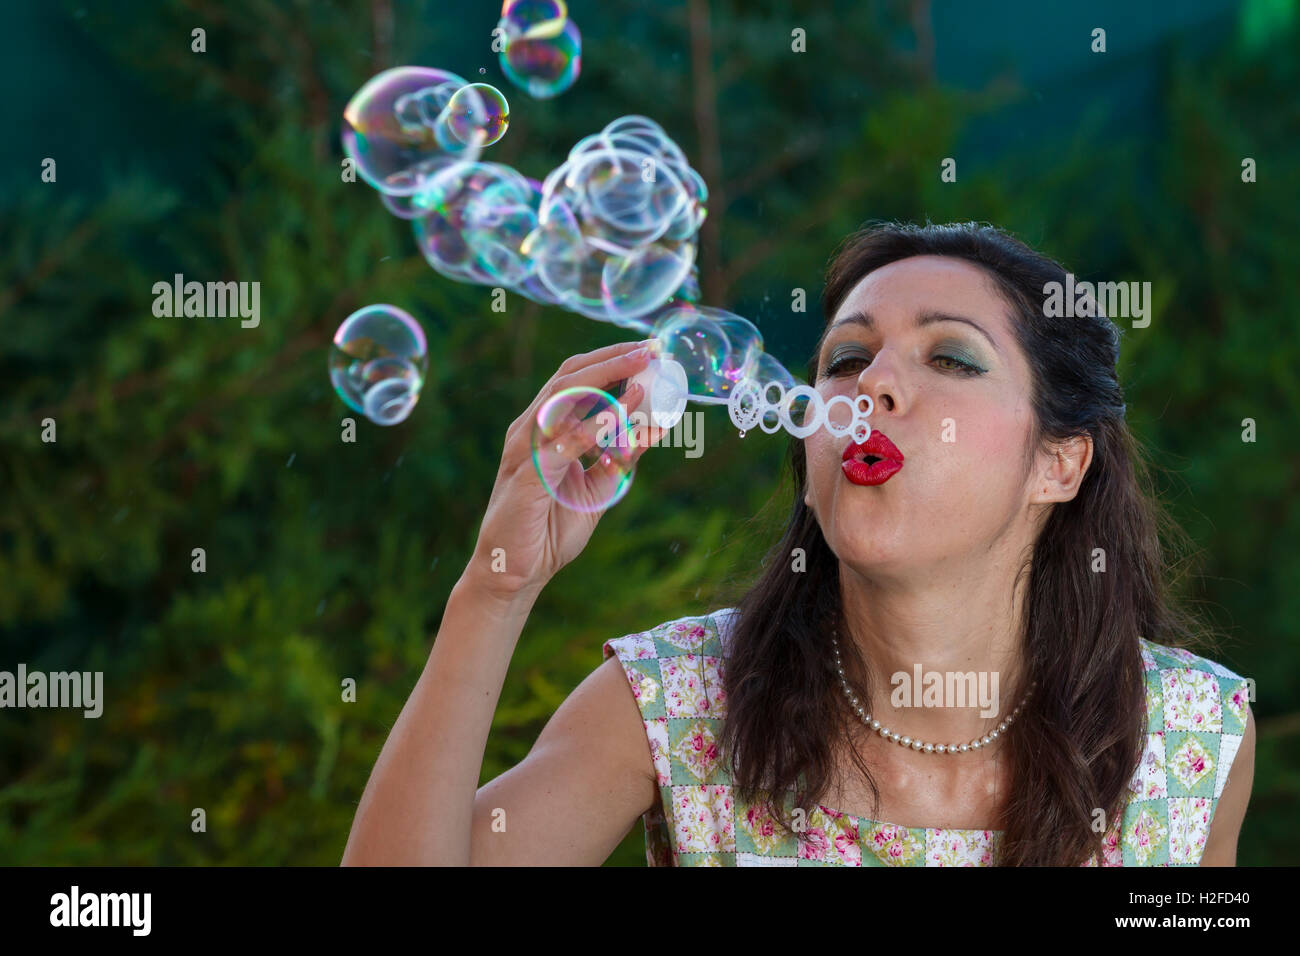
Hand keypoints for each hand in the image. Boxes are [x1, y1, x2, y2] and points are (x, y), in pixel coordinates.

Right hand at [466, 339, 665, 599]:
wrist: (514, 572)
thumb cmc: (549, 527)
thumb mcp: (598, 487)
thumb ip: (620, 458)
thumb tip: (654, 429)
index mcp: (545, 428)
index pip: (578, 379)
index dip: (612, 360)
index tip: (650, 350)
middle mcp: (532, 429)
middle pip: (571, 377)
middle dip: (613, 359)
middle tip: (650, 348)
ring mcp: (525, 449)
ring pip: (564, 398)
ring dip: (606, 379)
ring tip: (642, 369)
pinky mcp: (527, 475)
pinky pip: (564, 443)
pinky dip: (595, 426)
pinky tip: (622, 416)